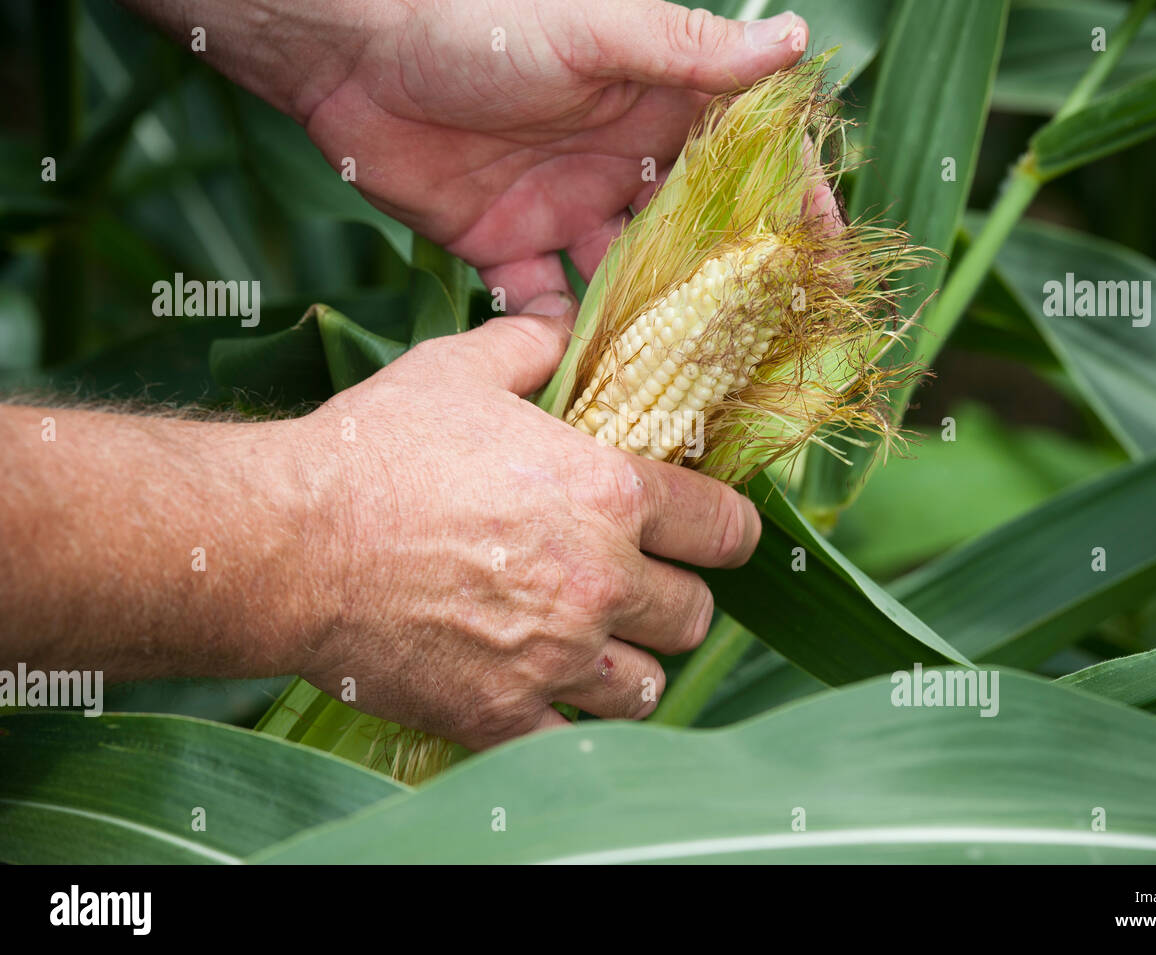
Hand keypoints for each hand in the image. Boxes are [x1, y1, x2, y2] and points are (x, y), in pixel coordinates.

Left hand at [124, 0, 808, 305]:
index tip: (824, 256)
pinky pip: (544, 303)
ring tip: (682, 380)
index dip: (786, 203)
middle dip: (723, 286)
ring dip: (647, 325)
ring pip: (623, 282)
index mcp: (650, 103)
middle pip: (687, 235)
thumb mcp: (592, 30)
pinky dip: (561, 338)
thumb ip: (687, 52)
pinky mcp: (502, 243)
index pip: (738, 160)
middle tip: (760, 345)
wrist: (350, 49)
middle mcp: (616, 161)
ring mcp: (561, 206)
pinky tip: (583, 372)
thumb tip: (795, 41)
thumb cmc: (476, 18)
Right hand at [292, 292, 761, 748]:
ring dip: (630, 667)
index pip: (726, 531)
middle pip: (694, 617)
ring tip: (596, 647)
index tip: (715, 537)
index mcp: (609, 496)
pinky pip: (574, 743)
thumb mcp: (459, 370)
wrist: (288, 544)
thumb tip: (567, 318)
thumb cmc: (375, 450)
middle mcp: (599, 584)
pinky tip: (544, 696)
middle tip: (640, 590)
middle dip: (673, 602)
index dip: (728, 533)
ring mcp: (554, 659)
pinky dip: (567, 725)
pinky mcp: (502, 716)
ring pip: (648, 687)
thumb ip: (532, 345)